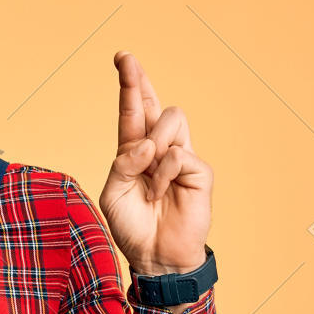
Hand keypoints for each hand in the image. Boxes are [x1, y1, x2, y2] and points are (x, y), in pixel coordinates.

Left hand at [99, 51, 212, 280]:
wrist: (156, 255)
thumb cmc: (133, 226)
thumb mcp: (114, 193)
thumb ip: (123, 163)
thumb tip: (147, 142)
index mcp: (134, 152)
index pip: (132, 113)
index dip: (130, 85)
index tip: (122, 57)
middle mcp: (159, 149)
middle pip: (152, 104)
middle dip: (138, 80)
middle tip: (126, 60)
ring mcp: (181, 156)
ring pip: (171, 118)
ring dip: (153, 142)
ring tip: (149, 177)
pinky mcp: (199, 170)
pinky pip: (178, 153)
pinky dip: (163, 173)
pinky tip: (161, 192)